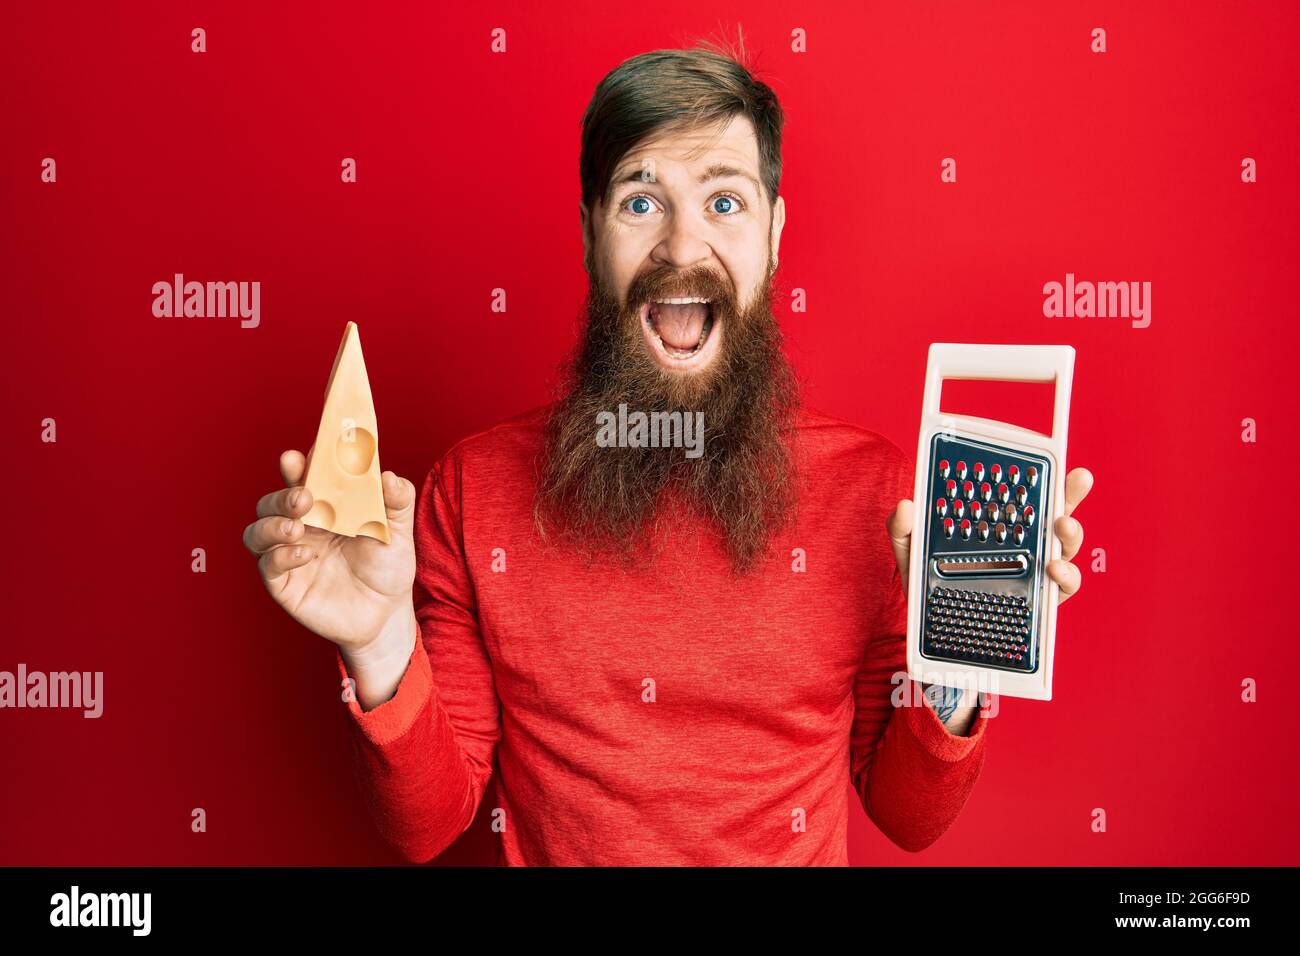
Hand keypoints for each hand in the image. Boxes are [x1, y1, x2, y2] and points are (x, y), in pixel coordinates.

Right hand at [242, 448, 417, 652]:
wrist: (387, 612)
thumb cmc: (388, 565)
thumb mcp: (399, 531)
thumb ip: (398, 501)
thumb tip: (389, 476)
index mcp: (324, 506)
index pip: (303, 477)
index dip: (298, 464)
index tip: (300, 457)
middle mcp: (301, 526)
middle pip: (273, 502)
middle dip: (283, 495)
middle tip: (304, 497)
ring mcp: (288, 554)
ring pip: (258, 532)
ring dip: (271, 525)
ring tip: (296, 528)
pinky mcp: (284, 584)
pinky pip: (267, 565)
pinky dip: (280, 556)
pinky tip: (305, 556)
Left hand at [887, 467, 1094, 603]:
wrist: (928, 630)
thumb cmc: (925, 583)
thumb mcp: (910, 552)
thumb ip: (903, 528)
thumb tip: (905, 506)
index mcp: (997, 524)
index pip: (1023, 492)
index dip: (1041, 473)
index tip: (1055, 456)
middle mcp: (1022, 544)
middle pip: (1054, 512)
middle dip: (1071, 493)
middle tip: (1076, 478)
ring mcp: (1033, 572)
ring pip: (1065, 547)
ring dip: (1071, 533)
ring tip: (1063, 524)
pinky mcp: (1038, 603)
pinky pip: (1062, 589)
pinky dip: (1067, 577)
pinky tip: (1055, 569)